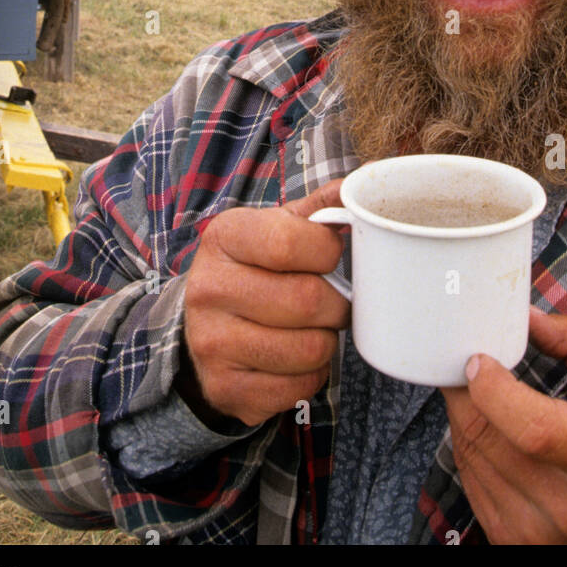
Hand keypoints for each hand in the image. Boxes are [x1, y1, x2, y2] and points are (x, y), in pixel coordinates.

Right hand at [178, 180, 349, 427]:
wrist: (201, 326)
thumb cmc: (254, 269)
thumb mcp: (276, 228)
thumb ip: (319, 207)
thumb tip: (365, 179)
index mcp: (224, 237)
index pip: (290, 242)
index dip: (327, 252)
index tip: (329, 256)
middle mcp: (208, 288)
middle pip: (307, 300)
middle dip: (336, 304)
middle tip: (331, 301)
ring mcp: (212, 342)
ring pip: (310, 349)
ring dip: (325, 342)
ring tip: (310, 329)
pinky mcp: (225, 388)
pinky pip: (299, 388)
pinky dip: (311, 375)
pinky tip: (293, 358)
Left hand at [440, 306, 566, 543]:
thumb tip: (524, 317)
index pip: (534, 430)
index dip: (495, 391)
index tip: (480, 360)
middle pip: (488, 437)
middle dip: (468, 389)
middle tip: (473, 362)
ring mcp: (535, 530)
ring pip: (469, 455)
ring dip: (467, 414)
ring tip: (490, 396)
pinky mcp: (510, 540)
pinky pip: (468, 478)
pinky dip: (471, 445)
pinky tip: (494, 431)